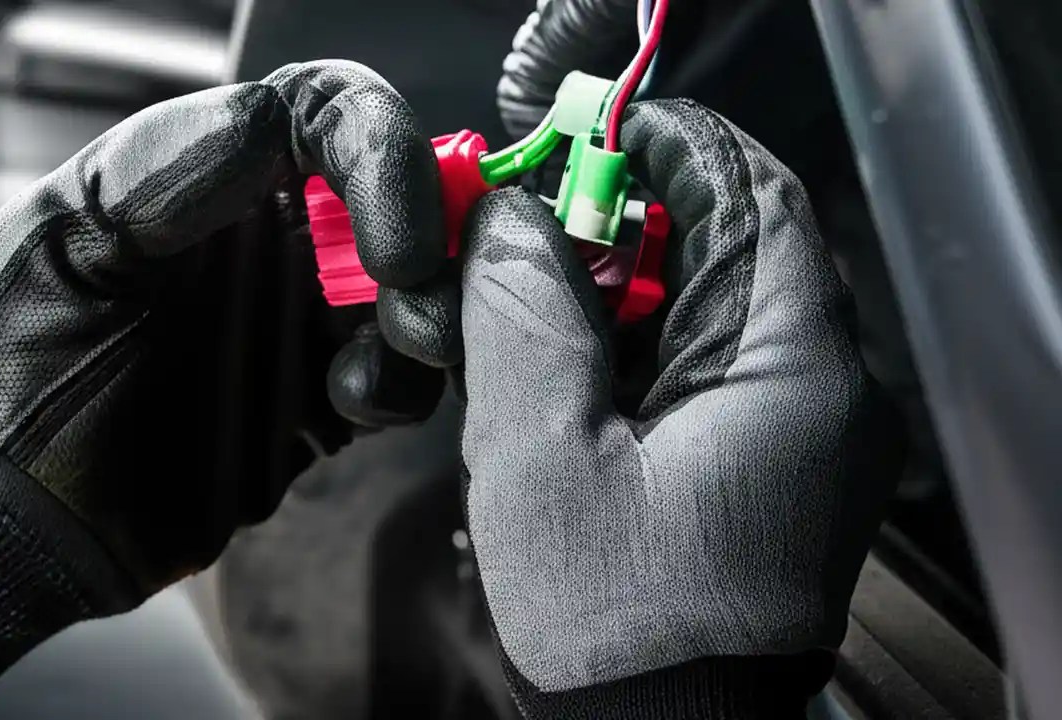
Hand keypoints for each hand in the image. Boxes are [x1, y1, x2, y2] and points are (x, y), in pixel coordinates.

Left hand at [0, 60, 454, 718]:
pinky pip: (401, 372)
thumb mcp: (63, 249)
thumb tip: (271, 126)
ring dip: (421, 324)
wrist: (24, 523)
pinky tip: (340, 408)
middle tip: (416, 318)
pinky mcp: (320, 394)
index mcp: (203, 174)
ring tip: (357, 378)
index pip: (324, 114)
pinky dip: (398, 387)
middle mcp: (264, 232)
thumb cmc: (12, 377)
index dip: (383, 157)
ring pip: (415, 287)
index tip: (394, 250)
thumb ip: (159, 172)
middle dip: (430, 247)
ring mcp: (297, 315)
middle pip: (398, 192)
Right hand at [459, 100, 892, 717]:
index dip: (664, 150)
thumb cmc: (614, 620)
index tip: (577, 143)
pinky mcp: (766, 466)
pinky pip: (704, 367)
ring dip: (619, 289)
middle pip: (729, 249)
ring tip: (529, 304)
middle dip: (623, 224)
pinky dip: (633, 348)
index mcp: (792, 372)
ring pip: (709, 309)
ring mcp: (800, 433)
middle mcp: (821, 392)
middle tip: (527, 227)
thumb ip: (523, 315)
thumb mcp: (542, 452)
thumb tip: (510, 220)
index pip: (751, 198)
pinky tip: (565, 372)